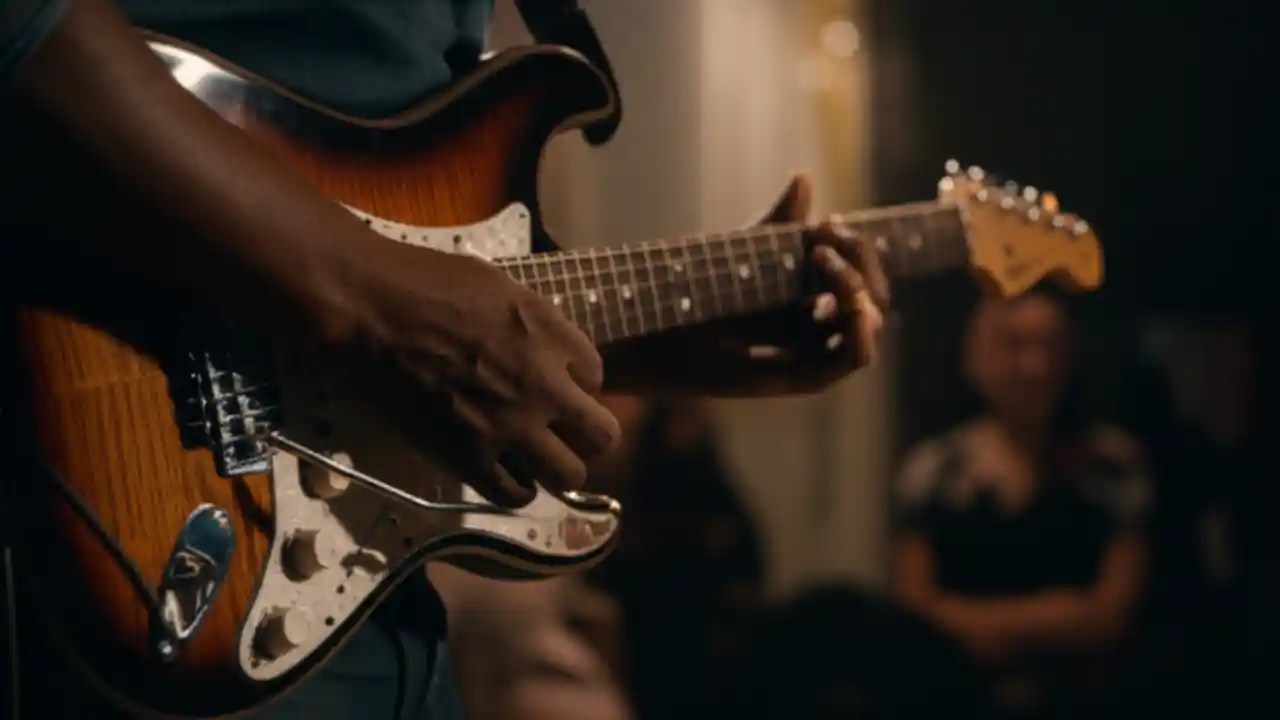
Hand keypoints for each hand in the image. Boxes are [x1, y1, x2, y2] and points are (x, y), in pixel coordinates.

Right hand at [342, 239, 620, 506]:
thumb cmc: (426, 282)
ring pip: (569, 475)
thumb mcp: (500, 286)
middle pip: (602, 435)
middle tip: (562, 430)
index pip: (595, 375)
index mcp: (551, 336)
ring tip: (536, 459)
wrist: (370, 310)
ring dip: (557, 467)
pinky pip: (514, 495)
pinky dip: (515, 488)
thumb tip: (549, 346)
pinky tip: (505, 474)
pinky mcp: (469, 458)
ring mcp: (509, 427)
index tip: (553, 381)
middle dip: (586, 433)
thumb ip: (534, 322)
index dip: (575, 381)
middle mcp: (543, 387)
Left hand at [603, 174, 888, 395]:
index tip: (827, 222)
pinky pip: (851, 359)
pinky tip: (845, 302)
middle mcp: (813, 329)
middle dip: (862, 262)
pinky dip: (860, 329)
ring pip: (868, 326)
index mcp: (804, 299)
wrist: (649, 333)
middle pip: (872, 298)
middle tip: (825, 236)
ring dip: (860, 290)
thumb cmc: (686, 296)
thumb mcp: (740, 254)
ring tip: (826, 260)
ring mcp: (809, 354)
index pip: (861, 276)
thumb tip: (804, 178)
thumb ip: (777, 224)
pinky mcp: (798, 377)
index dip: (857, 250)